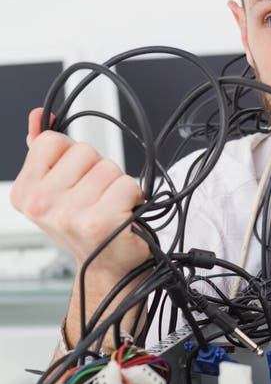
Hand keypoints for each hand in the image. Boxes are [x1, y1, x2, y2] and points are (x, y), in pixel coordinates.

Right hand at [11, 109, 150, 279]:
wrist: (105, 268)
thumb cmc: (83, 227)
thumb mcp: (54, 188)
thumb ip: (44, 150)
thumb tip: (37, 116)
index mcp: (24, 192)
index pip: (52, 141)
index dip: (72, 156)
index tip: (75, 181)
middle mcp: (41, 205)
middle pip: (84, 152)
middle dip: (97, 170)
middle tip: (94, 199)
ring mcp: (69, 215)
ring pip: (109, 167)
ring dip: (116, 185)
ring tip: (108, 208)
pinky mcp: (100, 222)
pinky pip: (128, 184)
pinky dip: (133, 196)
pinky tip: (122, 215)